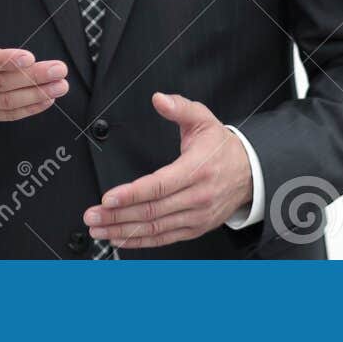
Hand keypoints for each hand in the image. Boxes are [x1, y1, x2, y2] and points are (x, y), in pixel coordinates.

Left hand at [84, 92, 252, 249]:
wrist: (250, 173)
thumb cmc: (221, 148)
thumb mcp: (203, 119)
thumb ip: (179, 107)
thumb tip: (159, 99)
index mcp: (196, 169)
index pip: (159, 185)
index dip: (131, 194)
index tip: (108, 198)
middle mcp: (197, 196)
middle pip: (152, 210)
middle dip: (117, 215)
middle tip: (92, 215)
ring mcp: (196, 216)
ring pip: (155, 228)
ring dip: (123, 231)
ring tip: (99, 229)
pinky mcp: (195, 228)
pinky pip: (164, 238)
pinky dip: (140, 242)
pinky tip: (120, 239)